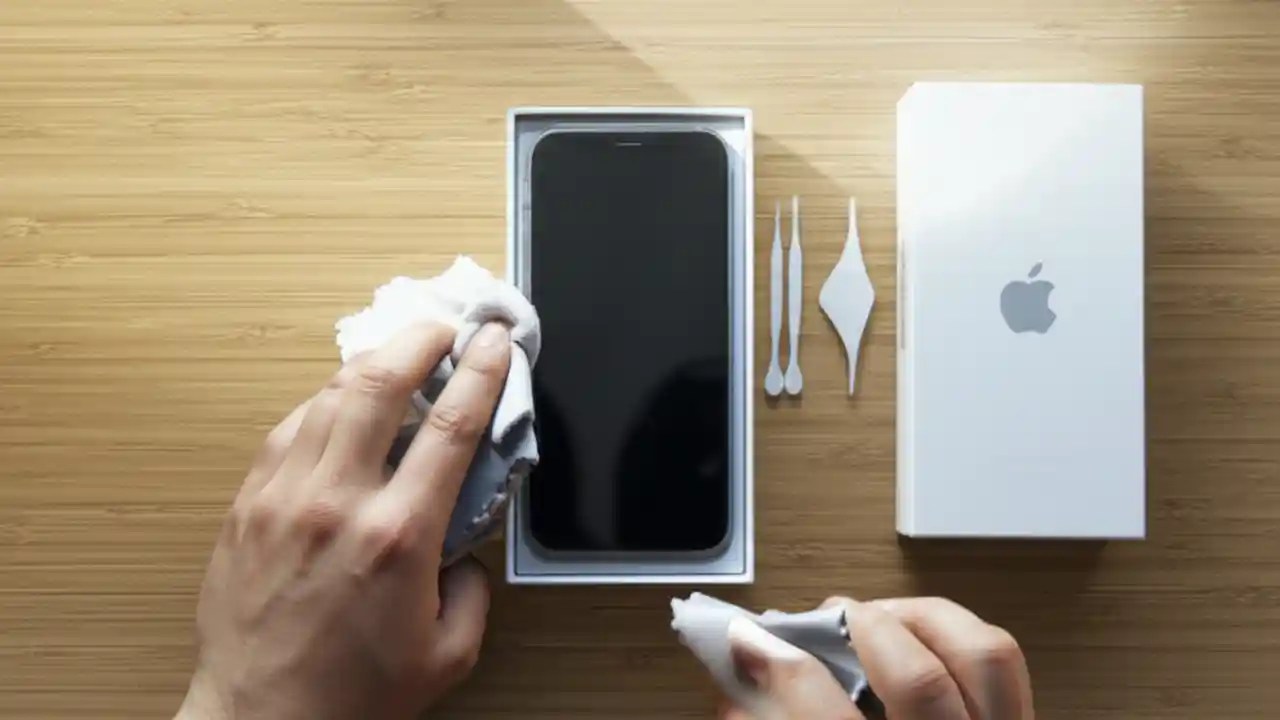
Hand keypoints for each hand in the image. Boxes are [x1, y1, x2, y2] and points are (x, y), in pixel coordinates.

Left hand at [177, 321, 511, 719]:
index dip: (482, 371)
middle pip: (378, 383)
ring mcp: (283, 497)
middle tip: (444, 328)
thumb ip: (472, 586)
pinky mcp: (247, 505)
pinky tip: (341, 408)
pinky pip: (288, 430)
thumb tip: (465, 545)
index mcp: (398, 536)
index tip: (496, 341)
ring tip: (398, 356)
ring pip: (327, 396)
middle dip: (418, 339)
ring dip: (370, 364)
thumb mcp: (450, 651)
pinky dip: (322, 404)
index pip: (450, 426)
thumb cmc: (354, 694)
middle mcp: (337, 502)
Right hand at [724, 597, 1033, 719]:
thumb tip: (737, 697)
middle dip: (862, 628)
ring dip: (923, 618)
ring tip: (879, 616)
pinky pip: (1005, 668)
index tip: (747, 640)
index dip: (782, 669)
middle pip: (918, 679)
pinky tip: (922, 639)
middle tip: (824, 619)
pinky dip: (962, 637)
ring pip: (983, 656)